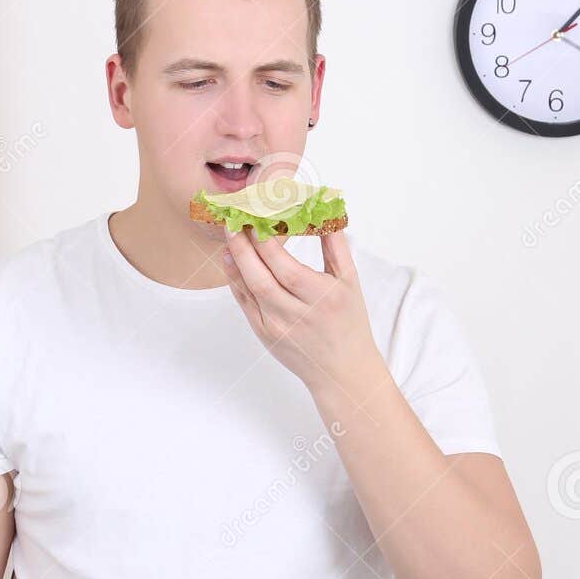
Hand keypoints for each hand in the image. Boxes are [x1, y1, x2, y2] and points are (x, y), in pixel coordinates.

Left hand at [220, 227, 383, 394]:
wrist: (342, 370)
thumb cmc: (349, 322)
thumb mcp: (349, 281)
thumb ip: (335, 244)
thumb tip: (325, 208)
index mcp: (322, 298)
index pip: (286, 267)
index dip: (267, 242)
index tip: (258, 217)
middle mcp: (298, 315)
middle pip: (261, 277)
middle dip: (244, 247)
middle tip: (234, 220)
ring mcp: (277, 328)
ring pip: (249, 290)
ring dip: (235, 261)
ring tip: (230, 236)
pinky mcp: (264, 335)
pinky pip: (245, 303)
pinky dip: (235, 280)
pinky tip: (231, 260)